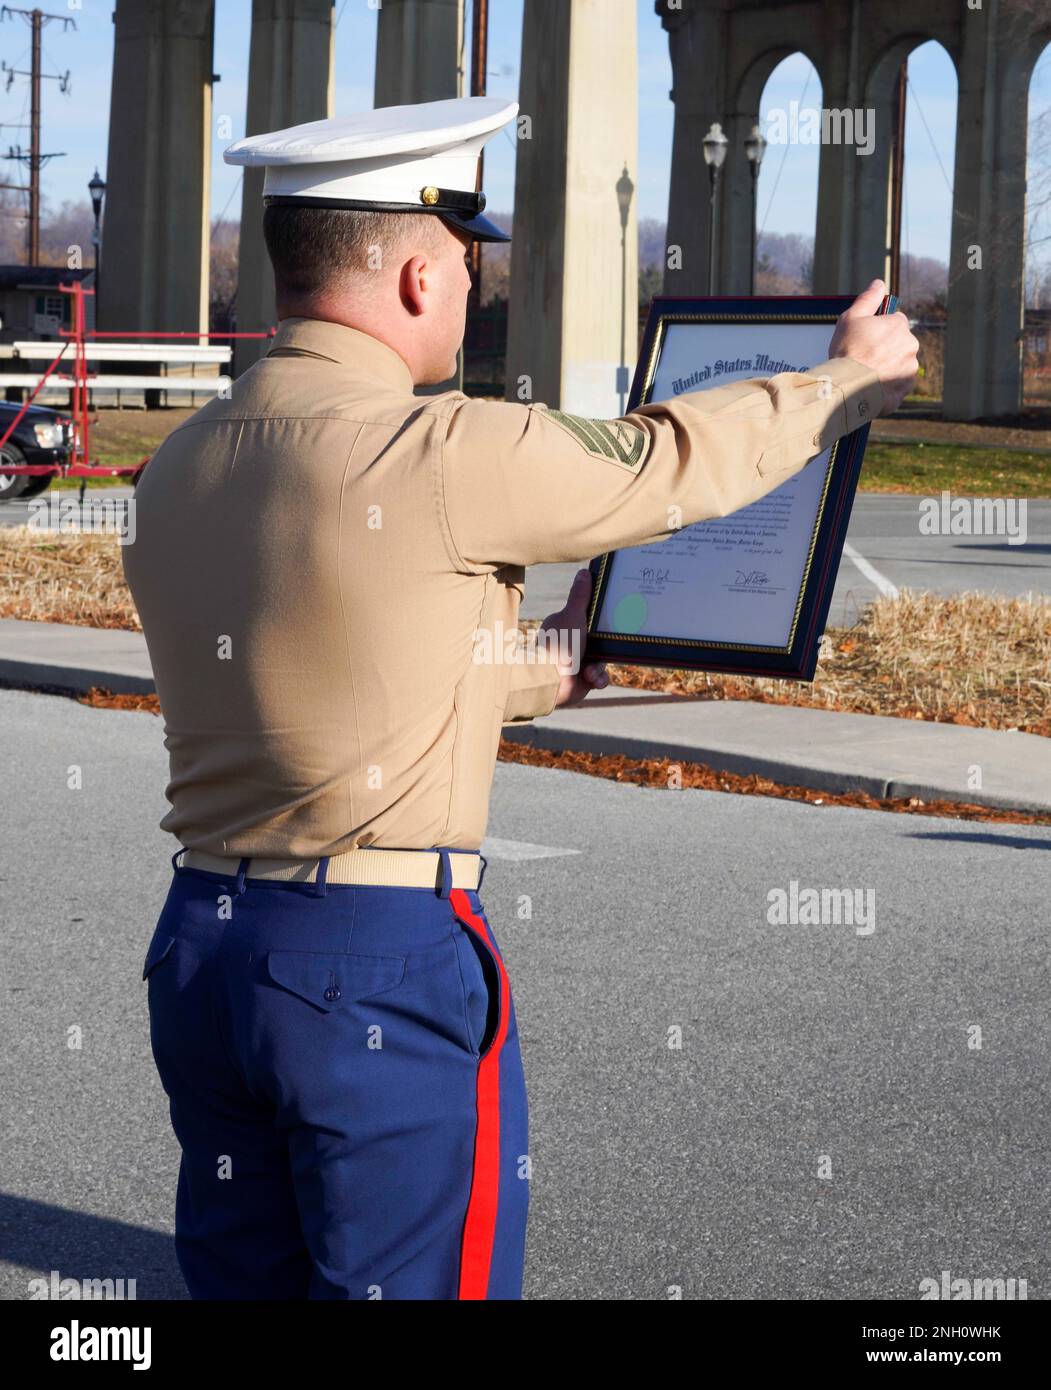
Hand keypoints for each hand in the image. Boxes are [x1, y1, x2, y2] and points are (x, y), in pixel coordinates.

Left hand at [541, 568, 608, 708]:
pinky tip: (592, 679)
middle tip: (607, 648)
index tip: (613, 620)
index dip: (601, 621)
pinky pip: (599, 678)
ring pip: (601, 660)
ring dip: (599, 666)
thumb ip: (580, 596)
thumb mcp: (573, 616)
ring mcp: (576, 663)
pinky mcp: (581, 681)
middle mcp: (570, 645)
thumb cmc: (561, 645)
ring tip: (590, 670)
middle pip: (599, 641)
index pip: (587, 619)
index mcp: (565, 627)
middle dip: (603, 648)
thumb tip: (584, 572)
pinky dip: (598, 679)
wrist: (551, 683)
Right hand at [828, 278, 919, 415]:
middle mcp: (910, 345)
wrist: (847, 387)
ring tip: (867, 373)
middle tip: (864, 357)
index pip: (895, 321)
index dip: (879, 329)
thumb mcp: (851, 318)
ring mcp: (909, 369)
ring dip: (888, 366)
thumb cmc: (847, 351)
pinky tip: (872, 385)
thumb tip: (879, 284)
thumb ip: (868, 299)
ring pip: (899, 364)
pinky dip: (887, 384)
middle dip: (886, 347)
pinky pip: (897, 384)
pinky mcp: (905, 389)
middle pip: (899, 343)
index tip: (866, 338)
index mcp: (899, 325)